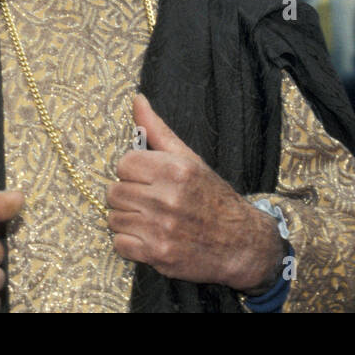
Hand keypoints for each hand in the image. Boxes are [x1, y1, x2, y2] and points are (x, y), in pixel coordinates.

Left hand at [108, 94, 283, 291]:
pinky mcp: (158, 255)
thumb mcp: (189, 159)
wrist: (240, 242)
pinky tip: (149, 236)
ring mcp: (161, 229)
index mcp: (175, 169)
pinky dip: (130, 243)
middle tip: (149, 200)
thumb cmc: (212, 197)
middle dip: (128, 196)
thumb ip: (157, 130)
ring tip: (150, 219)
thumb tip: (137, 99)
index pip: (123, 164)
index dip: (133, 172)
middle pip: (114, 192)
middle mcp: (167, 198)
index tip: (147, 179)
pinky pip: (120, 245)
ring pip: (114, 219)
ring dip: (127, 220)